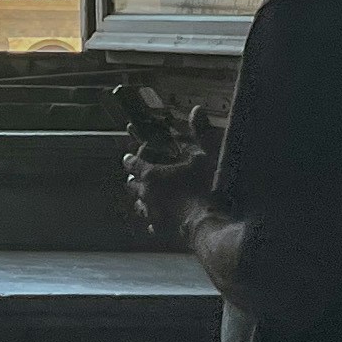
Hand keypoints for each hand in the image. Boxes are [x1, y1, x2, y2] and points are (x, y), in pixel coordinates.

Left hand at [124, 105, 221, 239]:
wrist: (210, 225)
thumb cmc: (206, 189)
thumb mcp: (204, 156)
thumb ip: (199, 132)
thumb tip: (197, 110)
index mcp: (151, 174)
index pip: (132, 162)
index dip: (132, 157)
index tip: (132, 155)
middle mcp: (146, 194)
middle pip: (131, 184)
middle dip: (135, 177)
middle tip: (142, 174)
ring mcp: (152, 214)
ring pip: (138, 205)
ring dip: (142, 198)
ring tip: (150, 196)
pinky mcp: (161, 230)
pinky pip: (151, 224)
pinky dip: (154, 219)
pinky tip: (161, 218)